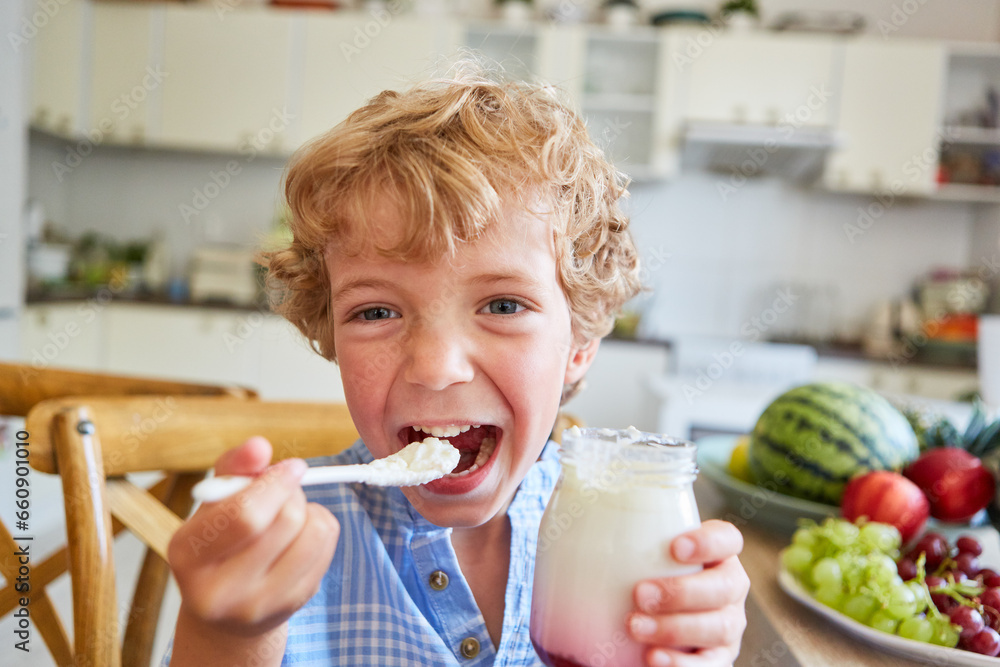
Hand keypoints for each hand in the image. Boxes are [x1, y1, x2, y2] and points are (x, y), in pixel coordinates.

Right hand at [167, 436, 339, 636]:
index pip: (244, 515)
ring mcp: (259, 604)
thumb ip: (233, 468)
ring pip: (313, 532)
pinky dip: (319, 528)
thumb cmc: (219, 543)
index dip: (275, 482)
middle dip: (292, 492)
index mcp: (188, 555)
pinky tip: (298, 535)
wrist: (224, 614)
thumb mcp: (213, 504)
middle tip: (285, 488)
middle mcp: (219, 590)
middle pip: (286, 520)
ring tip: (289, 513)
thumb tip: (259, 446)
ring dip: (309, 509)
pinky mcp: (293, 604)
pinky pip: (326, 547)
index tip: (290, 466)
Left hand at [626, 520, 748, 666]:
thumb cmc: (636, 576)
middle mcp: (728, 590)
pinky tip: (653, 659)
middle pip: (726, 587)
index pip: (727, 539)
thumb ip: (616, 536)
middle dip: (684, 591)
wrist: (641, 630)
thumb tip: (569, 512)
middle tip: (640, 593)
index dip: (709, 541)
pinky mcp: (717, 660)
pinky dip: (682, 665)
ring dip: (676, 629)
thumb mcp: (634, 553)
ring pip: (719, 627)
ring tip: (634, 626)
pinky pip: (709, 665)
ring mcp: (726, 627)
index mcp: (715, 555)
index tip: (674, 546)